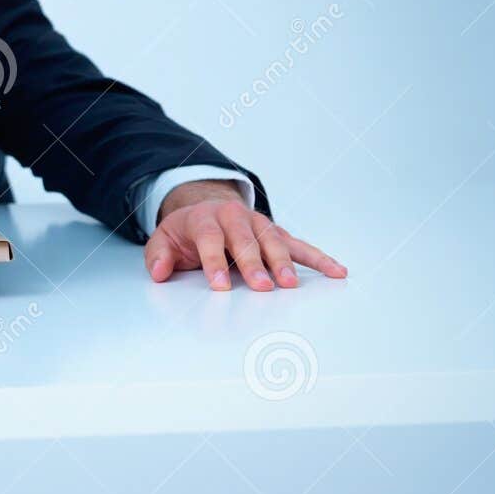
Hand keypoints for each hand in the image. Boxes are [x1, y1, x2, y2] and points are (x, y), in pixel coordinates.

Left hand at [144, 179, 346, 291]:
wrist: (207, 206)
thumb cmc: (187, 231)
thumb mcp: (164, 239)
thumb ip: (158, 256)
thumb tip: (158, 273)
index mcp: (205, 218)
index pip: (210, 239)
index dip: (214, 262)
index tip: (220, 286)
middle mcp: (235, 217)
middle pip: (246, 241)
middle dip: (254, 264)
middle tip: (262, 287)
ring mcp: (259, 225)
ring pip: (274, 242)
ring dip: (284, 263)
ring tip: (290, 285)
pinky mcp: (276, 234)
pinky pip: (300, 246)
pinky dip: (319, 258)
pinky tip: (336, 271)